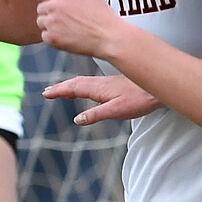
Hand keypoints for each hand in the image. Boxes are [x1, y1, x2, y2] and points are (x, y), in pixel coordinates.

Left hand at [34, 0, 125, 58]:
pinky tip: (67, 36)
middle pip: (40, 9)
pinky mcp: (52, 37)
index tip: (51, 4)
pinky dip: (53, 37)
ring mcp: (52, 22)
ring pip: (41, 22)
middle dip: (50, 13)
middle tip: (64, 19)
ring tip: (67, 28)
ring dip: (50, 25)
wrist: (108, 35)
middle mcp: (54, 5)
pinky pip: (44, 36)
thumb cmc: (101, 15)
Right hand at [43, 73, 158, 124]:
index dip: (59, 91)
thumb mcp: (117, 111)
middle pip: (75, 83)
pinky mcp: (112, 84)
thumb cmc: (139, 100)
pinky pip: (90, 83)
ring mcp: (106, 83)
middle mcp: (100, 83)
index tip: (46, 93)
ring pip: (83, 82)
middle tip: (47, 91)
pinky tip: (82, 90)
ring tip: (59, 90)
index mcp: (98, 88)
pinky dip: (80, 85)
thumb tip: (78, 120)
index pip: (73, 88)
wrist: (156, 89)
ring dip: (69, 85)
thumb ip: (96, 114)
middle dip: (60, 87)